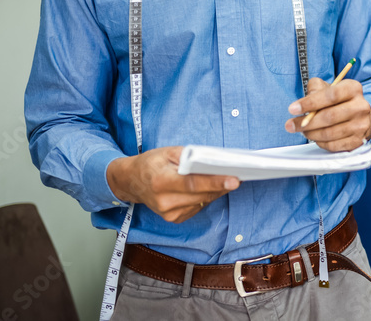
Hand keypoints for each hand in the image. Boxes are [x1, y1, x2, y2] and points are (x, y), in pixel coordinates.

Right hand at [106, 146, 239, 222]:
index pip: (193, 183)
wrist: (131, 181)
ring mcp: (169, 213)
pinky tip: (209, 188)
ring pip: (203, 201)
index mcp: (161, 181)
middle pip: (201, 194)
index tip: (235, 179)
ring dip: (216, 191)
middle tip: (239, 174)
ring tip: (227, 178)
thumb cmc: (151, 163)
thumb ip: (190, 156)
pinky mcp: (174, 219)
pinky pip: (198, 206)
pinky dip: (206, 196)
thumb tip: (214, 162)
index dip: (215, 182)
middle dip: (222, 185)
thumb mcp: (168, 152)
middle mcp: (164, 201)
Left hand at [285, 77, 370, 151]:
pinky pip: (333, 145)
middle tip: (291, 124)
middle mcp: (361, 107)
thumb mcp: (329, 87)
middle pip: (329, 116)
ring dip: (311, 133)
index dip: (310, 103)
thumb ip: (315, 88)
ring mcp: (361, 125)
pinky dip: (320, 143)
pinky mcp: (358, 141)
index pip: (331, 95)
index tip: (293, 109)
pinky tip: (316, 137)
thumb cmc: (340, 101)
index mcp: (353, 89)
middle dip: (306, 122)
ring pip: (329, 133)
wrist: (361, 117)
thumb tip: (303, 103)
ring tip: (303, 130)